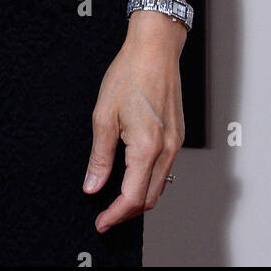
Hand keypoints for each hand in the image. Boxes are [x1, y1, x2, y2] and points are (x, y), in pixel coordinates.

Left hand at [82, 16, 185, 231]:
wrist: (154, 49)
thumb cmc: (130, 74)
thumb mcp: (104, 115)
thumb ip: (100, 156)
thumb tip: (93, 185)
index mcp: (147, 147)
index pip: (133, 197)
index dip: (115, 215)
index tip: (101, 222)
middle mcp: (167, 149)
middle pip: (150, 198)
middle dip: (127, 211)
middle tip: (104, 213)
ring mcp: (176, 143)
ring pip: (160, 185)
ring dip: (139, 197)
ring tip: (114, 197)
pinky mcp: (177, 135)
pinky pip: (165, 168)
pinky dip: (149, 180)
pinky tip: (132, 174)